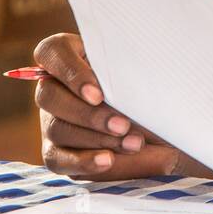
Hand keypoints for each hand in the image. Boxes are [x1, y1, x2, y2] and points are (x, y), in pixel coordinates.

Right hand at [33, 33, 212, 180]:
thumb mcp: (146, 75)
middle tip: (123, 125)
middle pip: (49, 96)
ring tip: (133, 144)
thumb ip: (132, 78)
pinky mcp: (55, 150)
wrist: (163, 123)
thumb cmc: (151, 87)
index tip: (98, 94)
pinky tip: (108, 160)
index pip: (52, 52)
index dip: (70, 72)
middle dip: (89, 114)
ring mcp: (51, 120)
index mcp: (72, 55)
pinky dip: (83, 161)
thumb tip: (130, 91)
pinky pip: (57, 159)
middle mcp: (54, 87)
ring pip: (56, 128)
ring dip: (95, 138)